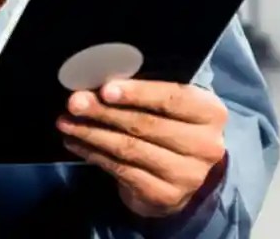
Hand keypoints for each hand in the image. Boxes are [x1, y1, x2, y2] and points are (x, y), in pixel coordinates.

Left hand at [57, 81, 228, 218]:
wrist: (187, 176)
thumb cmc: (177, 127)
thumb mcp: (177, 107)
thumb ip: (152, 94)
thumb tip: (104, 84)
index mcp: (212, 113)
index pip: (174, 99)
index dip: (139, 93)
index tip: (106, 89)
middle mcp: (206, 145)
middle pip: (147, 125)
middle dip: (106, 112)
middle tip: (76, 102)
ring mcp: (187, 174)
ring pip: (130, 149)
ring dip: (93, 134)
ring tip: (67, 122)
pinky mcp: (164, 195)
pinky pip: (121, 170)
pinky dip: (94, 155)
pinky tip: (77, 142)